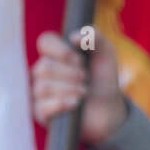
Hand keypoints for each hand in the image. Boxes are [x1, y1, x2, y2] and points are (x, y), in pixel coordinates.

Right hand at [31, 28, 127, 144]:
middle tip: (86, 79)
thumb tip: (73, 36)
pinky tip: (76, 103)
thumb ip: (95, 37)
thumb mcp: (106, 54)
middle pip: (44, 67)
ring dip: (69, 89)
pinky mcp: (42, 113)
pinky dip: (62, 103)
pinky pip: (42, 107)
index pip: (45, 41)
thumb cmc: (103, 79)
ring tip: (84, 92)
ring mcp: (40, 92)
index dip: (60, 49)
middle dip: (71, 74)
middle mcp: (43, 71)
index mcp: (56, 53)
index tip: (78, 58)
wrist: (109, 108)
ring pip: (43, 87)